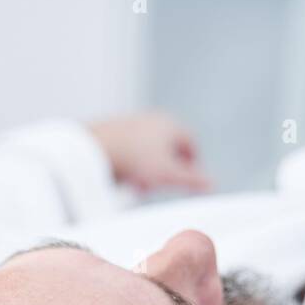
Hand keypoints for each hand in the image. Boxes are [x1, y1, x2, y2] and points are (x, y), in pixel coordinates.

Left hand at [89, 111, 211, 193]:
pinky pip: (127, 147)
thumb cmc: (133, 159)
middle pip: (167, 143)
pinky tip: (120, 177)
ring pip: (146, 146)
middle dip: (168, 165)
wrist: (92, 147)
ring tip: (140, 185)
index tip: (189, 177)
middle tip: (164, 183)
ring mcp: (130, 121)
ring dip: (148, 165)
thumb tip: (213, 184)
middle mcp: (151, 118)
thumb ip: (191, 180)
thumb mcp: (167, 174)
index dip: (192, 161)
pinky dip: (130, 162)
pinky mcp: (110, 129)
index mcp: (170, 124)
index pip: (189, 142)